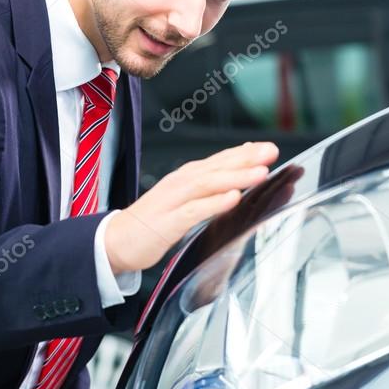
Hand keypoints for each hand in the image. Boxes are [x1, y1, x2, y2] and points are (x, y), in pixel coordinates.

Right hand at [104, 142, 278, 273]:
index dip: (244, 152)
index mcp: (186, 177)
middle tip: (271, 151)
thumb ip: (207, 185)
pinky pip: (194, 210)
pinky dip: (215, 203)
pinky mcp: (167, 221)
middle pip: (217, 166)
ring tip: (260, 173)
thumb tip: (237, 169)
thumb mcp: (184, 198)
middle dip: (246, 158)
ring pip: (208, 184)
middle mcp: (181, 183)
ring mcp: (173, 200)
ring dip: (236, 177)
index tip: (269, 148)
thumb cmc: (153, 220)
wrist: (116, 240)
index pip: (219, 159)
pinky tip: (233, 198)